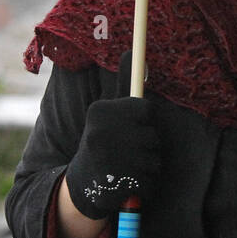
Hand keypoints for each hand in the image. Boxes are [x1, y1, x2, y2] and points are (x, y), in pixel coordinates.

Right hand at [65, 51, 160, 219]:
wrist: (82, 183)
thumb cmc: (103, 140)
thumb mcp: (108, 111)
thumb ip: (124, 83)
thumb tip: (129, 52)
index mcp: (100, 111)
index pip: (146, 109)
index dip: (144, 120)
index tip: (131, 127)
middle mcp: (101, 133)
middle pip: (153, 136)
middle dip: (148, 146)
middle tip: (128, 150)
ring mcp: (107, 160)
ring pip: (154, 160)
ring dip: (148, 166)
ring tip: (128, 166)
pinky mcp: (114, 185)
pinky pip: (150, 181)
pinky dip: (146, 184)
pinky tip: (128, 182)